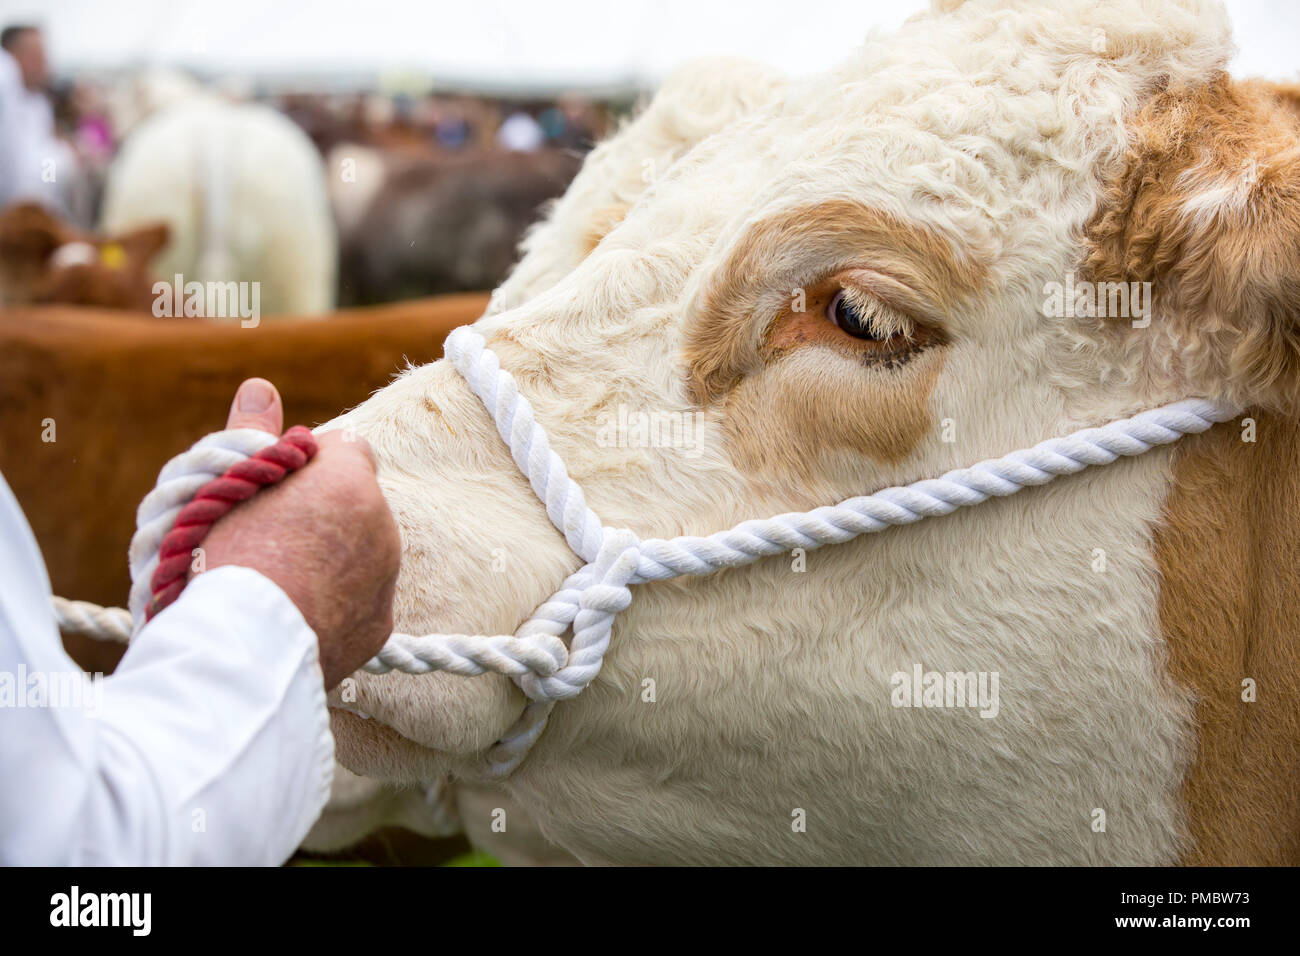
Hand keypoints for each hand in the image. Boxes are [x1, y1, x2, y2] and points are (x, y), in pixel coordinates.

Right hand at [195, 379, 400, 688]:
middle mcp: (382, 527)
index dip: (307, 465)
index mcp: (349, 482)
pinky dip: (337, 604)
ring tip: (277, 582)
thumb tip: (260, 386)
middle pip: (356, 503)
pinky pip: (361, 602)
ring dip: (332, 559)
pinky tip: (296, 615)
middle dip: (323, 513)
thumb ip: (252, 433)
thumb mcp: (227, 485)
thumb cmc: (225, 558)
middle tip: (269, 539)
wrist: (240, 651)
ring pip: (363, 553)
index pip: (344, 449)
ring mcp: (386, 580)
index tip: (273, 487)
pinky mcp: (381, 627)